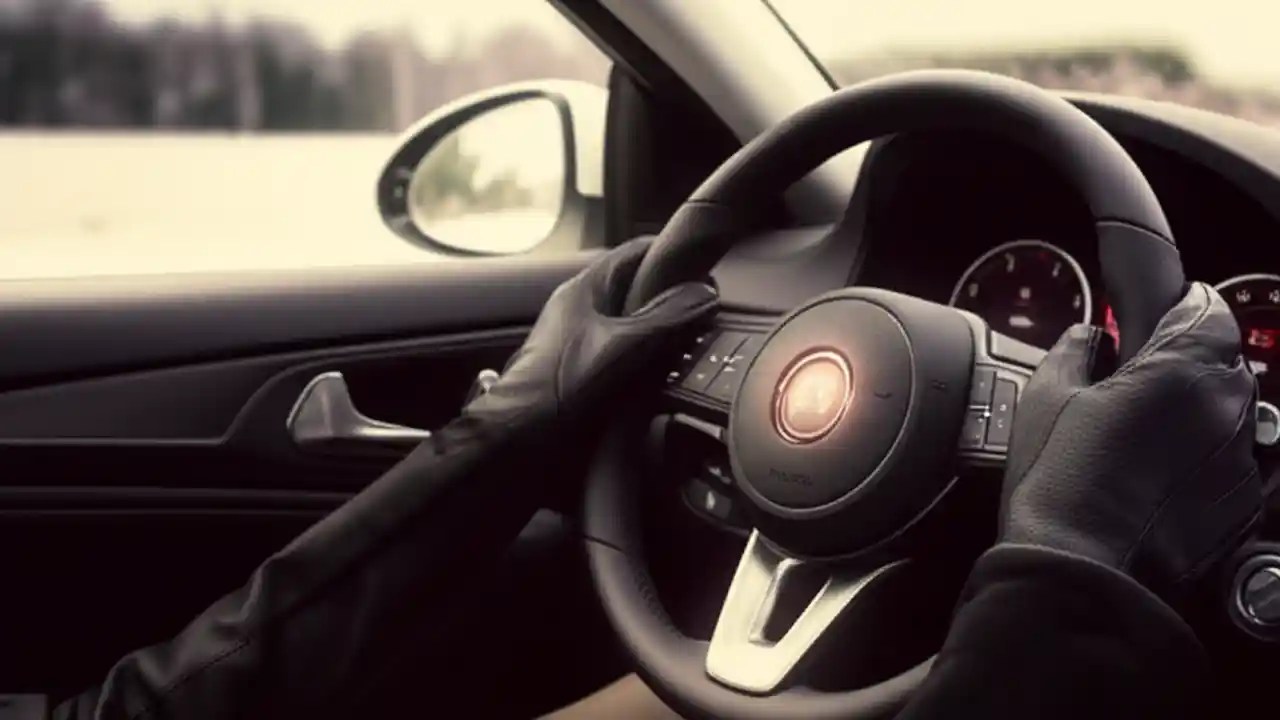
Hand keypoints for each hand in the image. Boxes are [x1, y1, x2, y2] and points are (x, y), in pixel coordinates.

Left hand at [451, 237, 717, 440]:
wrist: (520, 443)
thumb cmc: (560, 390)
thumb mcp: (625, 347)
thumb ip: (668, 318)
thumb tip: (705, 292)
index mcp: (585, 288)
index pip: (637, 252)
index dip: (674, 255)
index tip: (706, 270)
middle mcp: (580, 308)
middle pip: (637, 288)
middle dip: (672, 298)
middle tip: (706, 312)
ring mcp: (579, 340)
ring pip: (632, 323)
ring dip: (660, 332)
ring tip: (692, 343)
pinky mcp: (582, 370)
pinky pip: (623, 353)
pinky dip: (646, 360)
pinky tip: (663, 376)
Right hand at [999, 282, 1261, 592]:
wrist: (1079, 573)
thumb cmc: (1059, 483)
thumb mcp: (1046, 397)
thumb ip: (1075, 349)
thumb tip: (1087, 338)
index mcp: (1183, 368)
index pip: (1207, 307)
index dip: (1176, 310)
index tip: (1152, 323)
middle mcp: (1229, 409)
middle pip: (1223, 362)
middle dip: (1184, 367)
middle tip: (1131, 390)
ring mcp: (1242, 462)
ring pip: (1229, 416)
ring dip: (1194, 418)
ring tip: (1140, 444)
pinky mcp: (1243, 507)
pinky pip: (1230, 465)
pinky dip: (1201, 465)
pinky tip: (1154, 482)